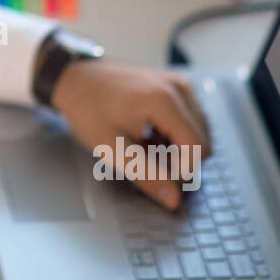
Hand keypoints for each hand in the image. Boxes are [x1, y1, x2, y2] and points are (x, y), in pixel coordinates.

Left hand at [49, 60, 211, 211]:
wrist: (76, 78)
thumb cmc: (88, 109)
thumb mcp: (112, 148)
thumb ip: (147, 175)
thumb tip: (174, 201)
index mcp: (165, 101)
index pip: (198, 150)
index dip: (181, 172)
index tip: (156, 176)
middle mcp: (179, 88)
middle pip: (203, 141)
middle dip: (179, 160)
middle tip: (146, 161)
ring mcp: (179, 84)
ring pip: (199, 132)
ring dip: (178, 147)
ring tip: (145, 146)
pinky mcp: (176, 84)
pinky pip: (191, 118)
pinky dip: (176, 133)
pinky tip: (150, 135)